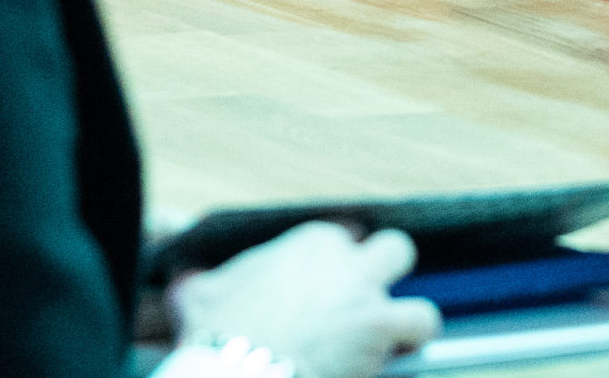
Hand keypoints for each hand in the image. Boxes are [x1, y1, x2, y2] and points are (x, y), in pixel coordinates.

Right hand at [170, 224, 440, 377]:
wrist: (237, 372)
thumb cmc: (215, 338)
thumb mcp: (197, 298)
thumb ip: (199, 283)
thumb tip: (185, 281)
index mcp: (306, 243)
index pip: (339, 243)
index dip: (335, 273)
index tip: (322, 297)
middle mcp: (341, 257)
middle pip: (388, 248)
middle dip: (382, 273)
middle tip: (362, 307)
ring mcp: (364, 287)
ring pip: (407, 268)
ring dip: (402, 298)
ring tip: (391, 331)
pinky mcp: (382, 323)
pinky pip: (423, 320)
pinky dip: (416, 336)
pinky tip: (403, 352)